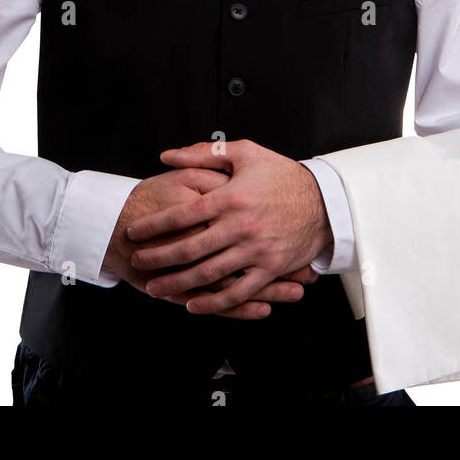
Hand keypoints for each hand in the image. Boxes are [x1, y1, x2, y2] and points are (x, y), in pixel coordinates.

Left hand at [102, 169, 316, 319]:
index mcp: (232, 197)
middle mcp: (242, 226)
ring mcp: (256, 251)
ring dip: (178, 283)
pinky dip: (214, 302)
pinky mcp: (270, 269)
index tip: (135, 231)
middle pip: (190, 248)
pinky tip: (194, 305)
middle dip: (158, 258)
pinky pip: (239, 292)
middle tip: (138, 261)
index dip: (155, 225)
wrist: (324, 201)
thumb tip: (168, 156)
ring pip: (209, 274)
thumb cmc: (282, 175)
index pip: (183, 214)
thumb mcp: (245, 153)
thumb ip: (204, 154)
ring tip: (155, 287)